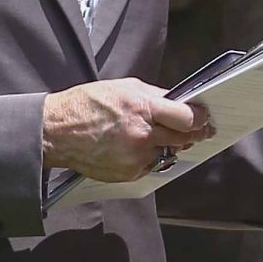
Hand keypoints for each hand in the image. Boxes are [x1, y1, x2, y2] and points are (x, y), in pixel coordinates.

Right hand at [41, 79, 213, 182]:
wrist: (58, 132)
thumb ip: (155, 96)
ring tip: (155, 135)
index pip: (187, 118)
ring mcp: (136, 157)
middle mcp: (142, 135)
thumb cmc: (87, 105)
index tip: (204, 117)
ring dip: (169, 145)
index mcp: (143, 109)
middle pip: (184, 138)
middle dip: (193, 133)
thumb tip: (179, 101)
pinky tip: (136, 146)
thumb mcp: (124, 88)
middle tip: (199, 130)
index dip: (200, 118)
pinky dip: (150, 157)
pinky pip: (152, 165)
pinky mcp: (129, 173)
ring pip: (169, 153)